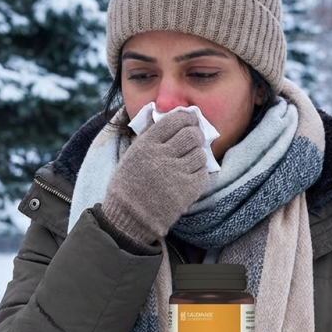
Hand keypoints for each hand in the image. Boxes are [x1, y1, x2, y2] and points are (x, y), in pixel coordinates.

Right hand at [100, 110, 208, 245]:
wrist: (129, 219)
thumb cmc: (128, 185)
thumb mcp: (132, 154)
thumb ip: (147, 133)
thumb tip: (159, 112)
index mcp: (146, 145)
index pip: (174, 120)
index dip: (187, 118)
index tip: (190, 120)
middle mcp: (162, 156)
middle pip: (192, 135)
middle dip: (196, 135)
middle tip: (194, 140)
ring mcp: (176, 174)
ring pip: (201, 154)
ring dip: (198, 155)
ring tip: (190, 160)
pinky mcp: (187, 191)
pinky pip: (203, 174)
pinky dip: (200, 173)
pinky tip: (191, 176)